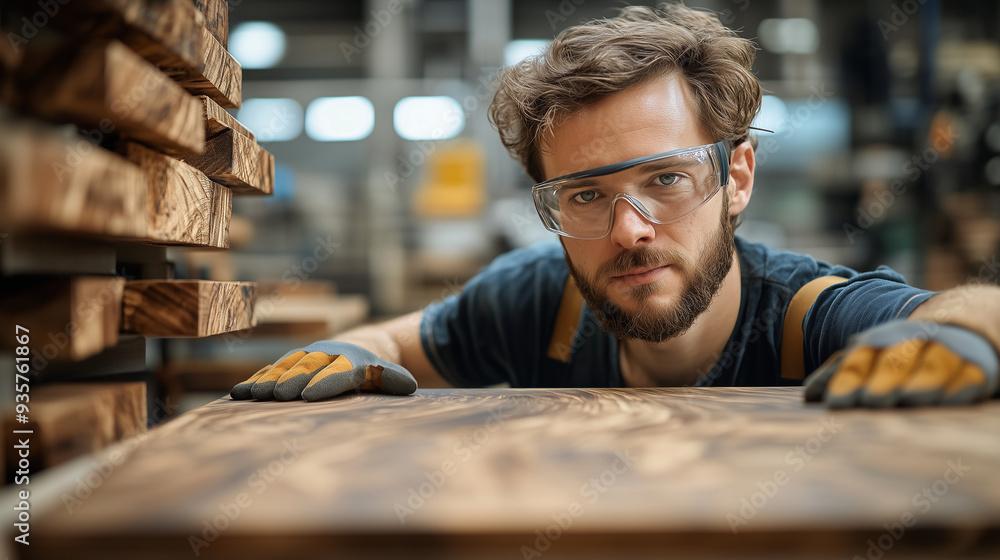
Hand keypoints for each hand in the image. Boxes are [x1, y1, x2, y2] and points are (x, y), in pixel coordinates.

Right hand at [230, 341, 416, 400]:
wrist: (362, 345)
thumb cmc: (376, 369)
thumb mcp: (390, 374)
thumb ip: (396, 380)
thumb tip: (409, 385)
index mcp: (352, 360)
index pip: (340, 372)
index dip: (324, 383)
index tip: (308, 396)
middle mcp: (326, 355)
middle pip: (308, 368)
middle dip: (292, 380)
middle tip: (277, 396)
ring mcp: (305, 357)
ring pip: (285, 367)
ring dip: (267, 381)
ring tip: (251, 395)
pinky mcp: (290, 363)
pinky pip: (270, 370)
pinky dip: (254, 380)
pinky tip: (237, 394)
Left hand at [804, 321, 998, 407]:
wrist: (965, 324)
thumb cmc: (906, 351)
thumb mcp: (873, 354)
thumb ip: (842, 372)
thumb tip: (809, 396)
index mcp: (882, 341)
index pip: (860, 358)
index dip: (848, 379)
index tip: (834, 403)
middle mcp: (913, 343)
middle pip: (895, 361)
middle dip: (883, 380)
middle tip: (871, 401)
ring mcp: (947, 352)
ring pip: (933, 365)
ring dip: (921, 381)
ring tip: (909, 399)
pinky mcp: (979, 366)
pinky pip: (971, 375)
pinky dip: (962, 386)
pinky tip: (952, 399)